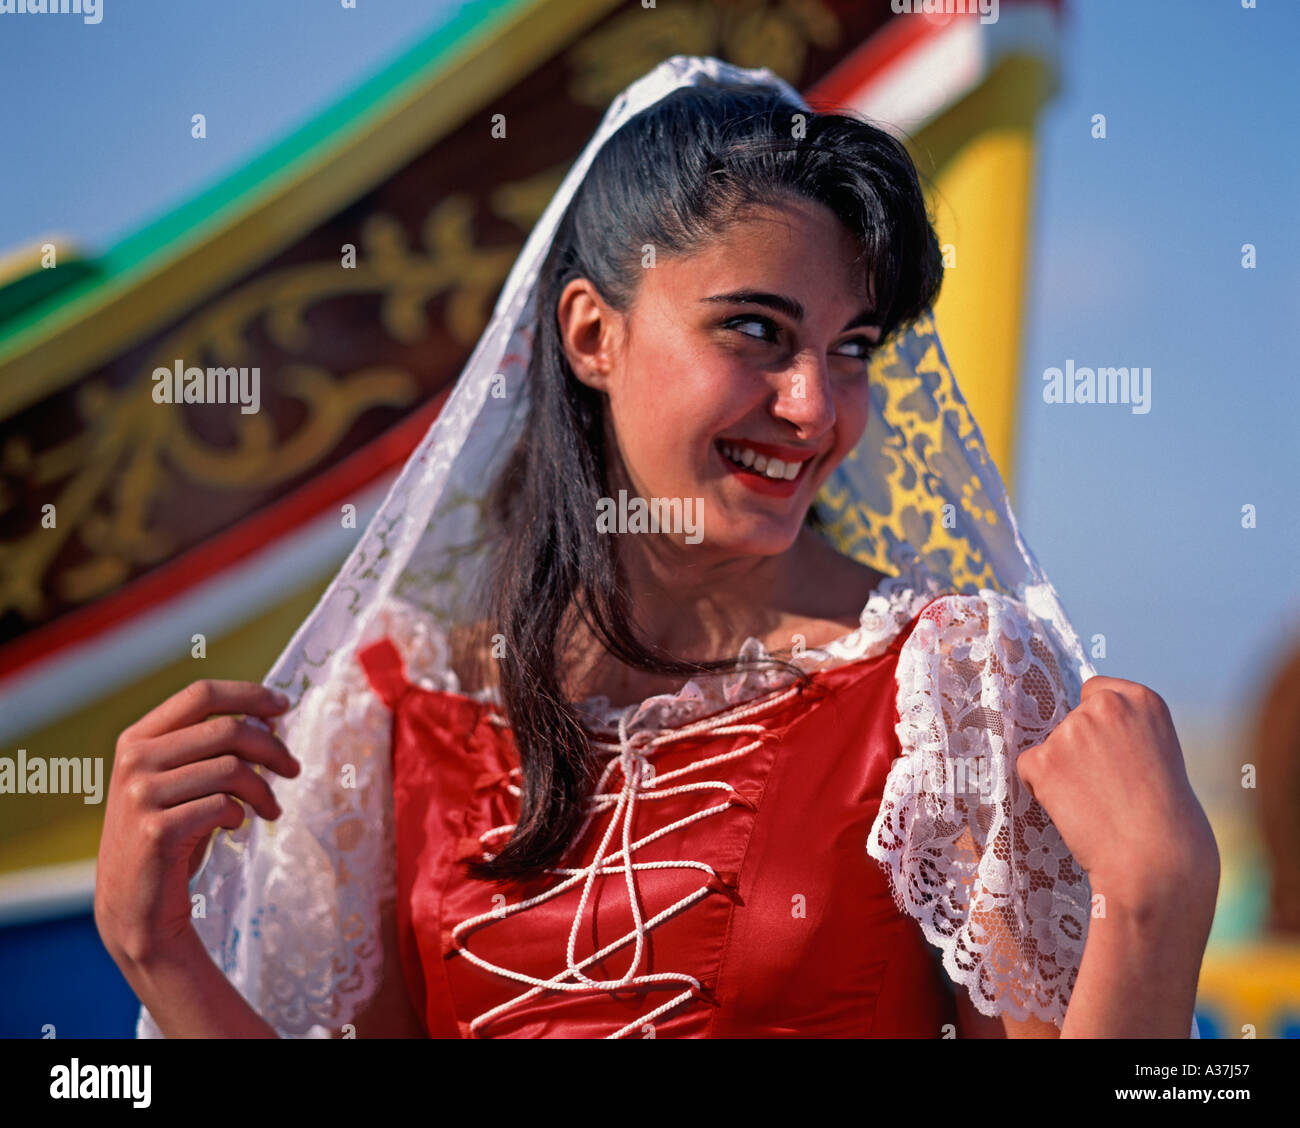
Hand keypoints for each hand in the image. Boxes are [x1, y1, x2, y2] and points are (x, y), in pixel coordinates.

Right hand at [95, 680, 298, 968]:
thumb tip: (270, 717)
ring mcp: (140, 795)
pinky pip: (223, 805)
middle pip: (227, 729)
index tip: (284, 706)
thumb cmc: (169, 838)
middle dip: (272, 747)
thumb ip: (213, 749)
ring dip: (263, 790)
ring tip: (271, 809)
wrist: (134, 909)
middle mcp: (134, 760)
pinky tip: (237, 827)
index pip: (201, 694)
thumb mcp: (184, 784)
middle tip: (293, 769)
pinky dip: (241, 814)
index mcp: (137, 739)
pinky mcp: (156, 831)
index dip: (249, 694)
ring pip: (231, 768)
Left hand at [1014, 675, 1218, 911]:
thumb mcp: (1158, 753)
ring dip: (1062, 773)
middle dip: (1079, 751)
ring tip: (1098, 803)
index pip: (1095, 691)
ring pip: (1049, 748)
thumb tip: (1080, 726)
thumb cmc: (1164, 817)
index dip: (1097, 726)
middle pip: (1069, 722)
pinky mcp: (1044, 759)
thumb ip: (1124, 730)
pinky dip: (1043, 791)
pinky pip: (1028, 769)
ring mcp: (1071, 731)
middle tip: (1109, 788)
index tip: (1112, 754)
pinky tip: (1076, 809)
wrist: (1157, 859)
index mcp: (1140, 699)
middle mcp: (1104, 707)